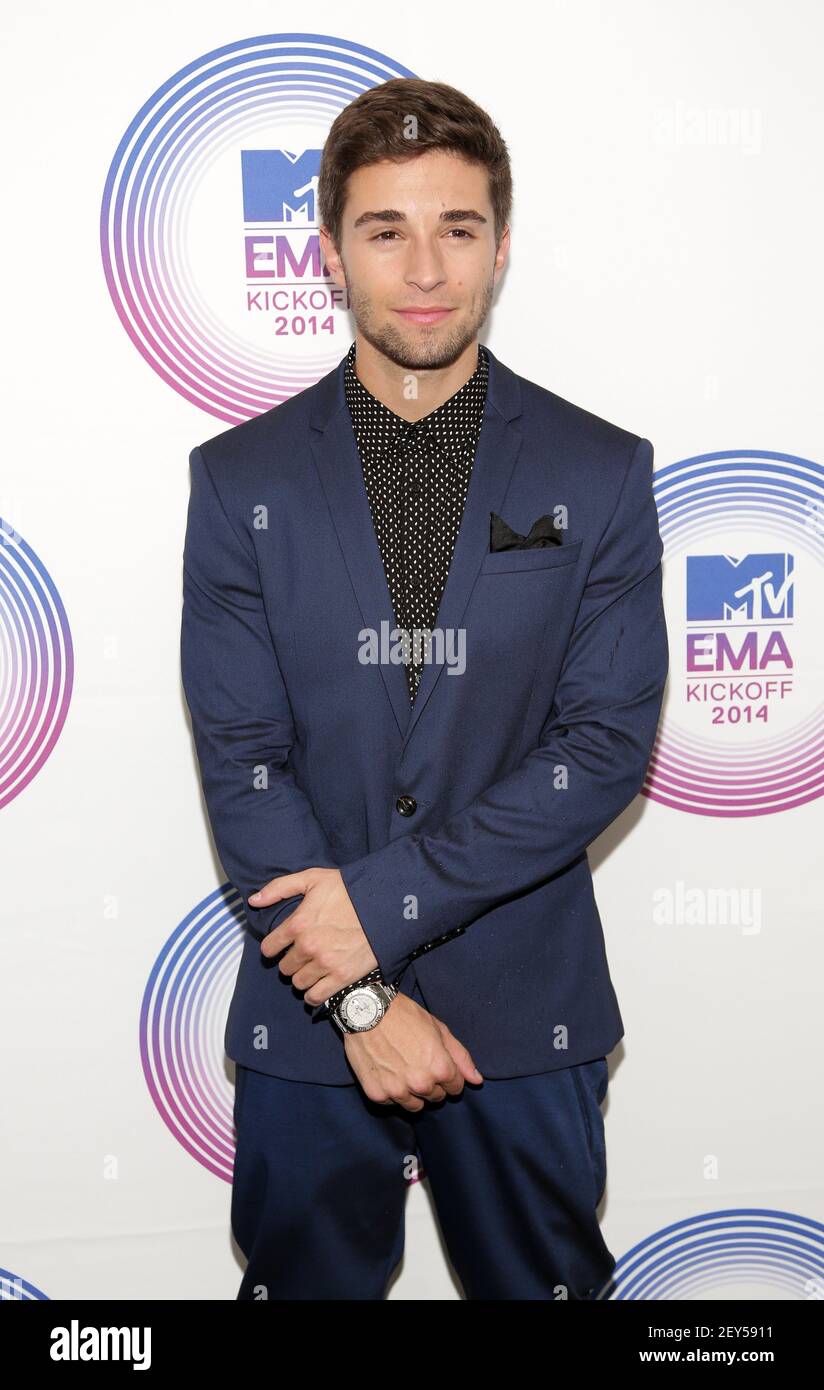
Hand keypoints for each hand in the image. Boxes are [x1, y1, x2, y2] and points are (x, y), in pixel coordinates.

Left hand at [252, 867, 377, 1004]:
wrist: (384, 904)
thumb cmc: (349, 889)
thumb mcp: (313, 878)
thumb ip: (279, 888)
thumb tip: (253, 900)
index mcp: (298, 923)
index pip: (269, 947)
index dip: (273, 946)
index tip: (281, 946)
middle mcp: (308, 946)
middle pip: (284, 967)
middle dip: (290, 961)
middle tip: (302, 955)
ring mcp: (325, 963)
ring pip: (298, 983)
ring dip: (302, 977)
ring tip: (312, 968)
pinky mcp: (342, 976)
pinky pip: (315, 996)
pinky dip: (313, 994)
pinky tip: (318, 985)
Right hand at [343, 992, 483, 1111]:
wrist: (366, 1011)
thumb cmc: (404, 1016)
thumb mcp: (439, 1030)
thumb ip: (461, 1057)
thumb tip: (477, 1081)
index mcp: (440, 1069)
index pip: (456, 1088)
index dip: (449, 1075)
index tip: (436, 1063)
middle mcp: (421, 1084)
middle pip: (436, 1097)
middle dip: (432, 1084)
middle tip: (417, 1063)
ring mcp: (397, 1092)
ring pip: (415, 1106)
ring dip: (413, 1093)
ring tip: (402, 1069)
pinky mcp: (377, 1095)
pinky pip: (392, 1103)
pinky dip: (392, 1092)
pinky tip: (387, 1071)